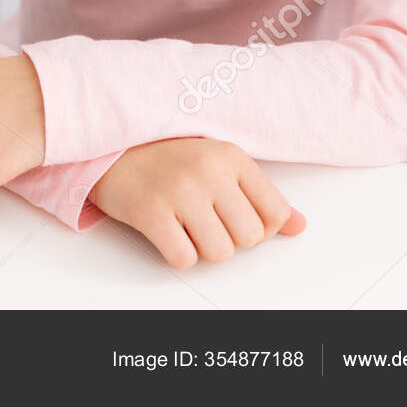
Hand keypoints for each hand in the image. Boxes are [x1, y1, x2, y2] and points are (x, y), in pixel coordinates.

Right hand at [89, 138, 306, 268]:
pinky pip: (184, 258)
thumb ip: (261, 195)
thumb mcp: (218, 164)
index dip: (258, 226)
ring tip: (186, 227)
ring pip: (220, 253)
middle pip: (249, 238)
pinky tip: (168, 232)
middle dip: (230, 239)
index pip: (275, 212)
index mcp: (230, 156)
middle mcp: (208, 170)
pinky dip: (177, 254)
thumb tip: (298, 227)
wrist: (108, 148)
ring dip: (203, 249)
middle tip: (205, 222)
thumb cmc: (165, 158)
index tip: (235, 217)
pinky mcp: (151, 212)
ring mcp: (179, 191)